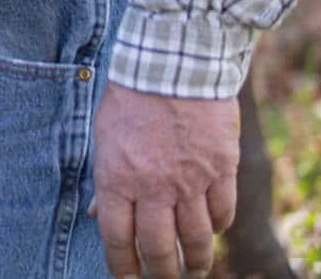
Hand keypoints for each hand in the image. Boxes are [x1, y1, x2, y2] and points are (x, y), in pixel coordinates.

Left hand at [91, 83, 238, 277]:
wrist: (173, 63)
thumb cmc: (130, 97)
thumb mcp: (103, 136)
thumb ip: (105, 179)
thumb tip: (98, 214)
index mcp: (117, 177)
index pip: (117, 237)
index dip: (121, 264)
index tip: (125, 276)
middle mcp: (154, 186)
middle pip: (158, 247)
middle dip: (159, 272)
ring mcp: (191, 181)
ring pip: (196, 238)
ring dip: (194, 260)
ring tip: (192, 269)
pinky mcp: (222, 170)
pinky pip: (222, 212)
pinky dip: (217, 227)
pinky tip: (212, 231)